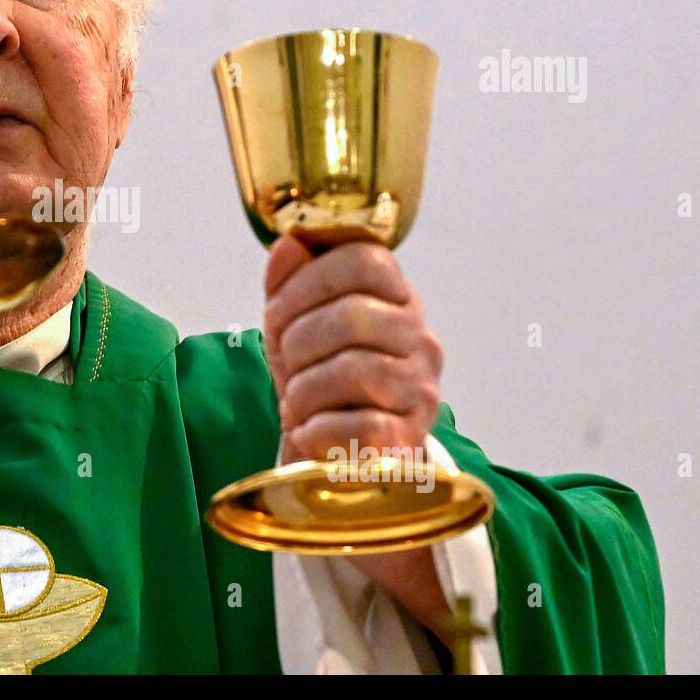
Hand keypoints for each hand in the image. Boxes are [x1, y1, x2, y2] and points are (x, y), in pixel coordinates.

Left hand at [262, 235, 442, 469]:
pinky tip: (308, 432)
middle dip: (299, 340)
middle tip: (287, 365)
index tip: (278, 312)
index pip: (365, 259)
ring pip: (357, 370)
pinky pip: (364, 425)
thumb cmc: (319, 382)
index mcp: (395, 299)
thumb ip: (289, 282)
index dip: (308, 279)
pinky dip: (319, 429)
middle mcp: (420, 339)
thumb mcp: (294, 326)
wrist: (340, 457)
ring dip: (306, 389)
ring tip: (297, 403)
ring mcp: (421, 390)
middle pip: (355, 315)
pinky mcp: (410, 440)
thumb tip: (290, 243)